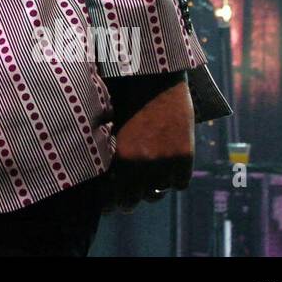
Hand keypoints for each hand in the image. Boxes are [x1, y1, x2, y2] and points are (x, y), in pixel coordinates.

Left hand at [103, 80, 193, 212]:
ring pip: (155, 195)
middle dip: (127, 201)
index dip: (107, 203)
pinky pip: (179, 185)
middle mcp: (140, 164)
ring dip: (151, 191)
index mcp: (117, 155)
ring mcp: (164, 161)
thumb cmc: (124, 93)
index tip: (106, 206)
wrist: (157, 76)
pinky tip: (167, 172)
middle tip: (125, 201)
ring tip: (147, 186)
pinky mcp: (184, 156)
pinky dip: (174, 180)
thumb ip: (107, 150)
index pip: (109, 196)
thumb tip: (97, 171)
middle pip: (131, 202)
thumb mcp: (109, 124)